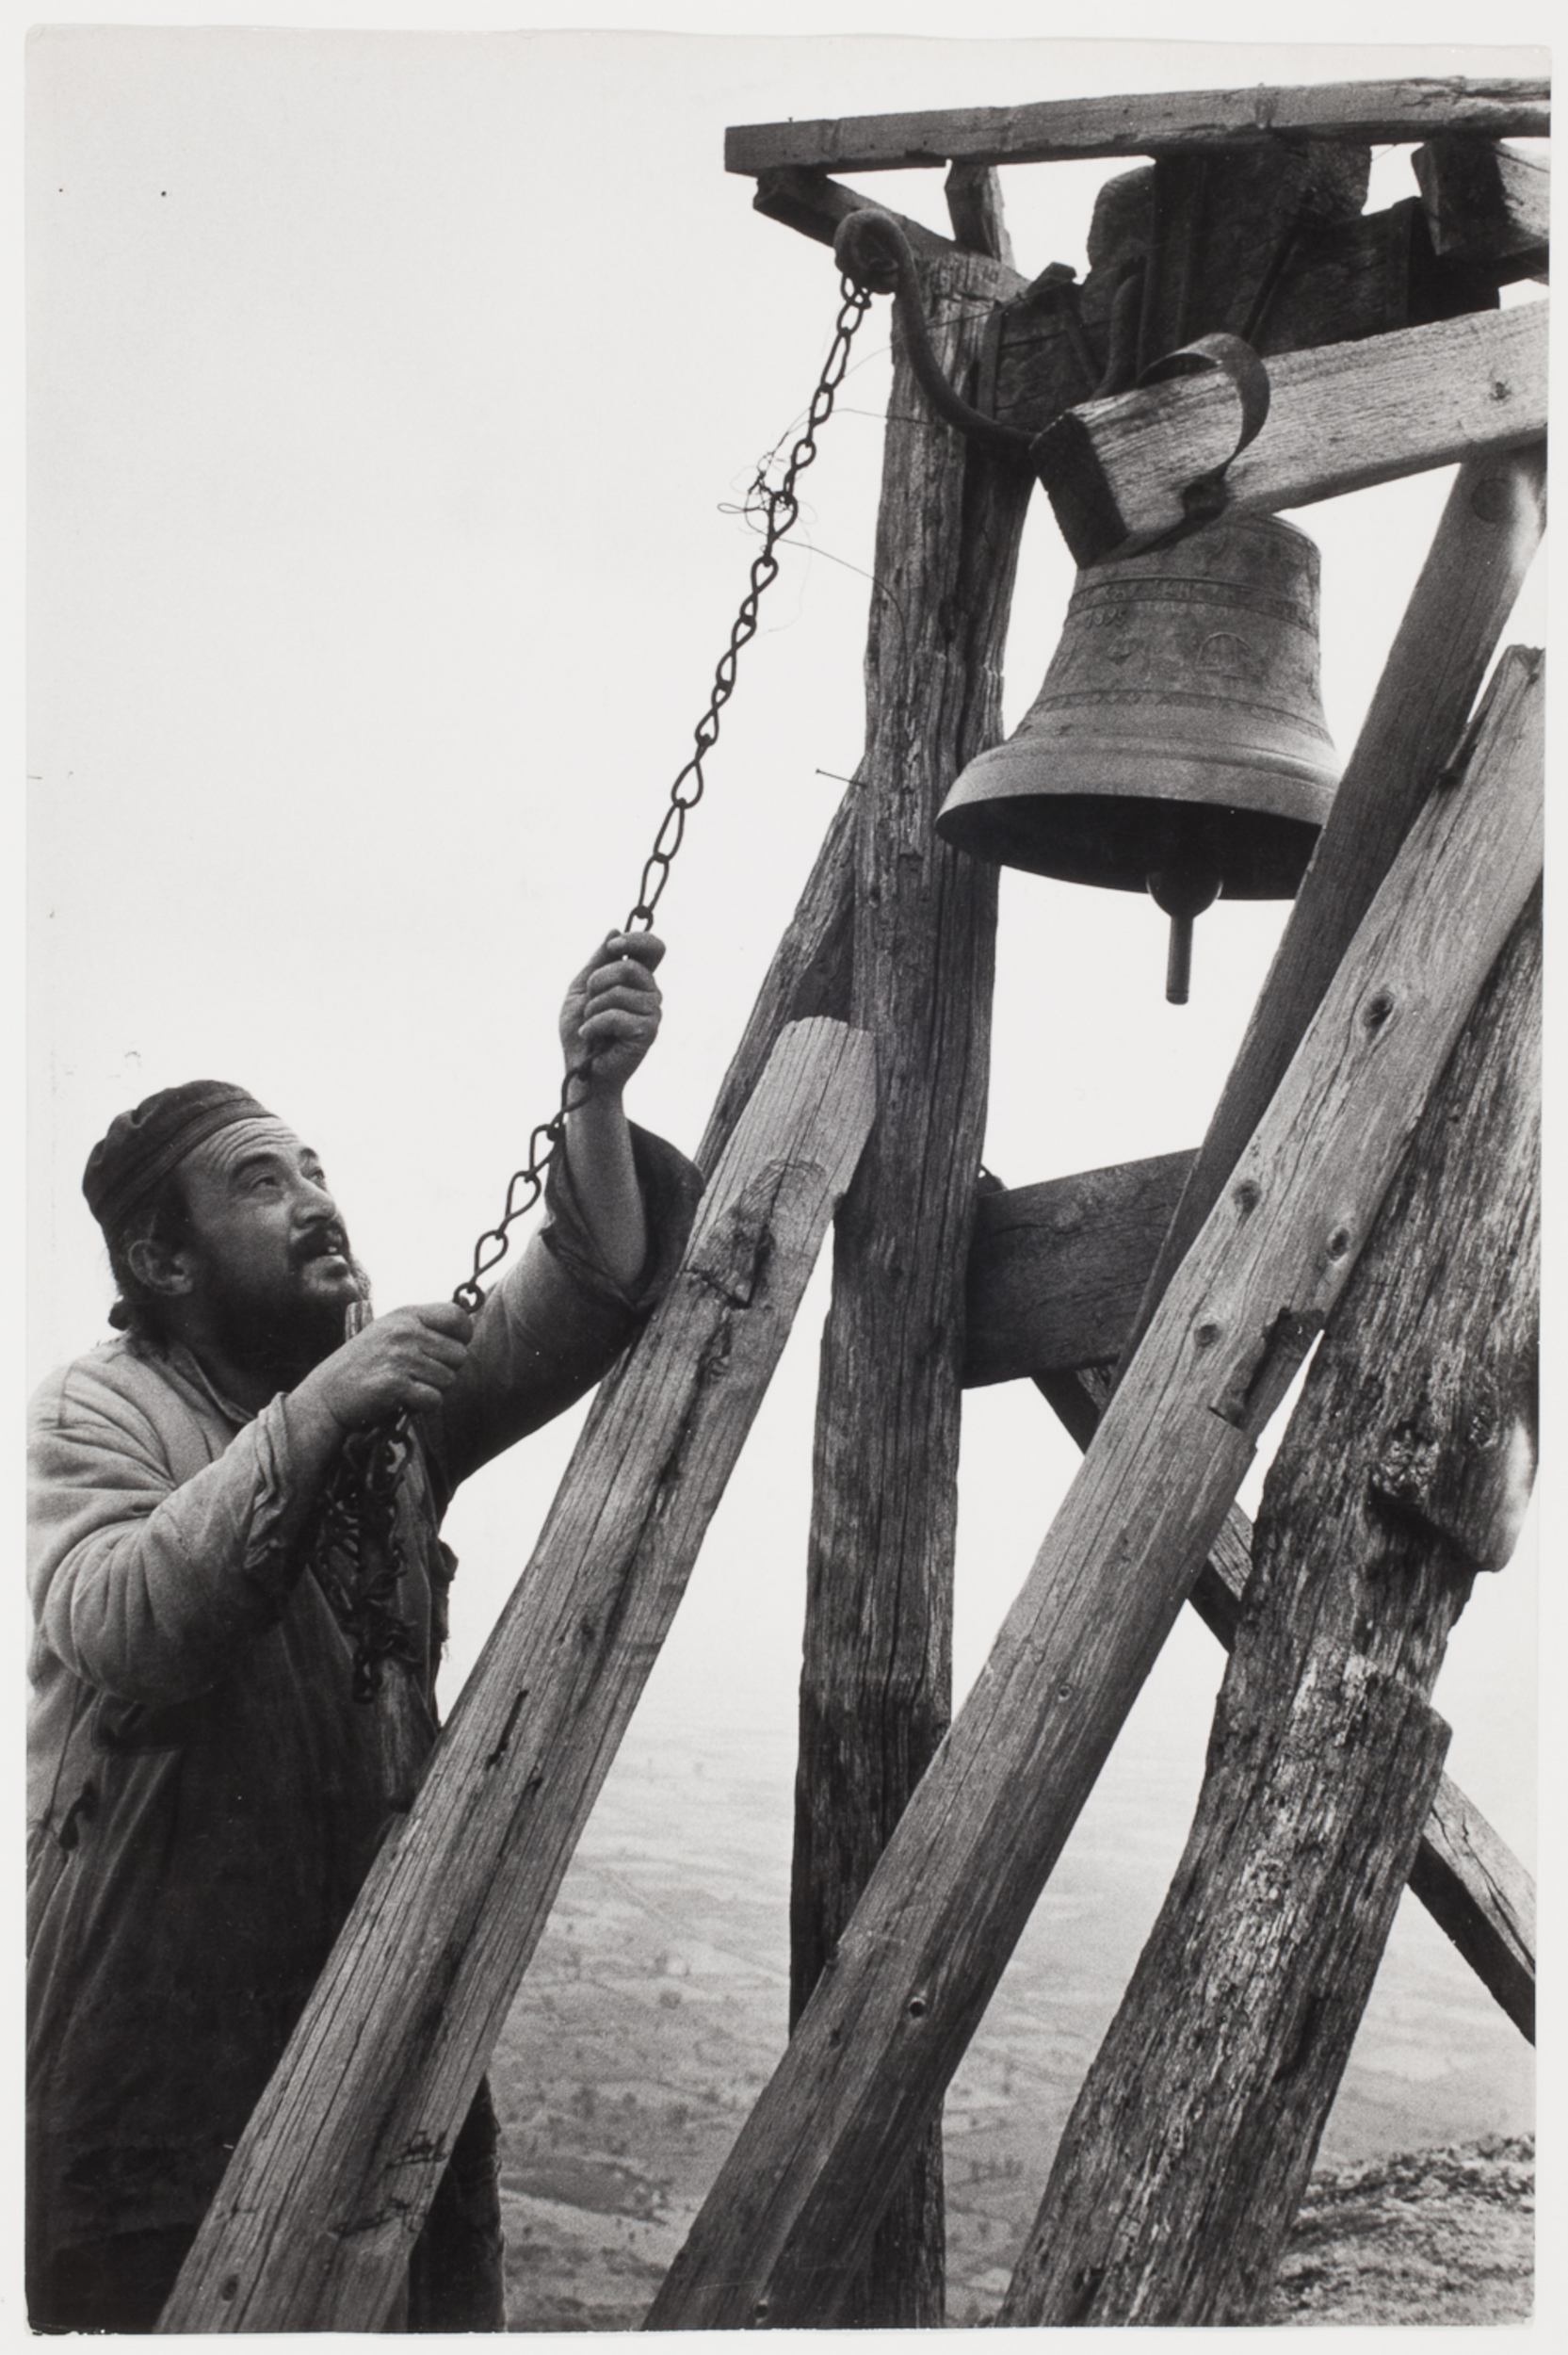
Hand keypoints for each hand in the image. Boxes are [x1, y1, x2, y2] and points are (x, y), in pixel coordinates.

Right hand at [296, 1302, 473, 1432]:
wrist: (327, 1394)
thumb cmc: (364, 1364)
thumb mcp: (389, 1332)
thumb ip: (423, 1328)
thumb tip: (467, 1328)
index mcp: (406, 1315)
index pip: (457, 1317)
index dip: (462, 1336)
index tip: (449, 1349)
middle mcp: (405, 1332)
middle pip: (459, 1355)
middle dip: (446, 1370)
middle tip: (419, 1376)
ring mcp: (400, 1357)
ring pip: (449, 1379)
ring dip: (432, 1389)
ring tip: (406, 1387)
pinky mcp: (395, 1385)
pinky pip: (434, 1399)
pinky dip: (423, 1406)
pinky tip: (403, 1400)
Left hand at [559, 932, 664, 1100]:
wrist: (581, 1071)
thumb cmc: (581, 1032)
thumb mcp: (582, 989)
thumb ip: (597, 962)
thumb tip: (614, 931)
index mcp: (638, 980)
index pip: (654, 948)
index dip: (637, 940)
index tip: (612, 948)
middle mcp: (651, 994)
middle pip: (630, 967)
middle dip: (598, 982)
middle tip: (589, 1004)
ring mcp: (653, 1013)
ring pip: (619, 992)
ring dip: (593, 1009)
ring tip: (591, 1025)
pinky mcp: (648, 1032)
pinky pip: (616, 1015)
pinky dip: (594, 1025)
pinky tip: (591, 1037)